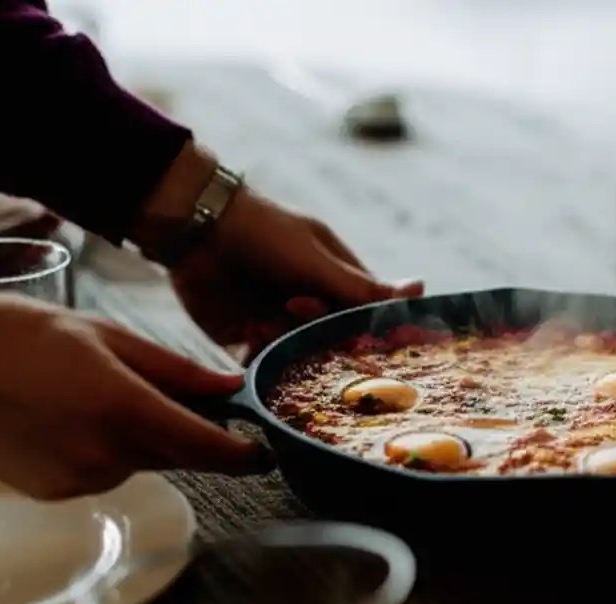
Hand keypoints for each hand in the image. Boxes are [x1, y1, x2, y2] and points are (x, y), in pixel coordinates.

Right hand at [0, 293, 270, 499]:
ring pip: (138, 465)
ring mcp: (76, 482)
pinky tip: (66, 418)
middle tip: (167, 393)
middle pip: (176, 456)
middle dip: (185, 433)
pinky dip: (101, 452)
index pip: (208, 450)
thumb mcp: (109, 336)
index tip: (261, 452)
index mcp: (126, 411)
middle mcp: (105, 457)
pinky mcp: (51, 495)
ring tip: (92, 394)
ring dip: (137, 439)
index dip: (243, 454)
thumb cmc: (20, 334)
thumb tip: (229, 387)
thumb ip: (177, 370)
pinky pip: (101, 475)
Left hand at [168, 189, 423, 351]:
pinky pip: (261, 363)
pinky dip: (258, 354)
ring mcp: (278, 324)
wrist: (195, 229)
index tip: (380, 345)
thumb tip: (420, 289)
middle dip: (320, 334)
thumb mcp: (316, 261)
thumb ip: (361, 287)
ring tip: (267, 312)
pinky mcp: (244, 339)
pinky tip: (248, 330)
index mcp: (336, 280)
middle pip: (333, 342)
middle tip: (296, 305)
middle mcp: (311, 306)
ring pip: (298, 356)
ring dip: (286, 339)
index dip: (375, 332)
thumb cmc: (265, 233)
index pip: (368, 316)